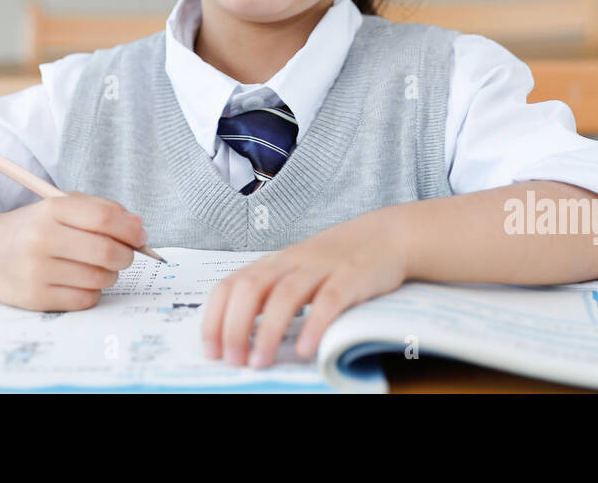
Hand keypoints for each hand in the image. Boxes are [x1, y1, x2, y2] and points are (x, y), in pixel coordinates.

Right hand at [0, 193, 145, 310]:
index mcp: (50, 210)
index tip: (140, 235)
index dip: (131, 228)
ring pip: (101, 278)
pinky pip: (86, 299)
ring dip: (111, 274)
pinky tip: (81, 281)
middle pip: (107, 251)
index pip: (105, 217)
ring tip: (99, 267)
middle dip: (126, 255)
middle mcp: (42, 239)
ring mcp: (37, 271)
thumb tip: (138, 226)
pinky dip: (93, 291)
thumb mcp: (57, 208)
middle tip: (125, 254)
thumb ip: (99, 210)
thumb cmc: (30, 229)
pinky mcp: (36, 299)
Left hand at [200, 210, 408, 369]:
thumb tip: (239, 340)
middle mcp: (290, 263)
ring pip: (285, 295)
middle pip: (250, 289)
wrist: (385, 236)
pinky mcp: (351, 276)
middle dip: (235, 327)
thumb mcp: (296, 273)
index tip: (211, 350)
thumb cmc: (335, 262)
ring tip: (260, 362)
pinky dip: (314, 325)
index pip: (229, 286)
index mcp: (272, 264)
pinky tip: (306, 349)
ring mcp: (320, 268)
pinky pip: (330, 300)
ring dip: (268, 331)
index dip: (214, 318)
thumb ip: (271, 296)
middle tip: (233, 360)